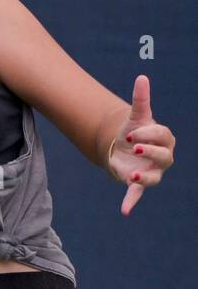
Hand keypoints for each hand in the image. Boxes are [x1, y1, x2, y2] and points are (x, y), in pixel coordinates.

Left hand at [108, 74, 175, 216]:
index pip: (162, 136)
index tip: (130, 133)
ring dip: (144, 177)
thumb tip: (141, 77)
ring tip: (132, 175)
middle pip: (164, 157)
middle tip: (133, 145)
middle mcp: (162, 157)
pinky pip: (137, 193)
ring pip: (154, 177)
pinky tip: (124, 211)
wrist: (124, 145)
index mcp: (164, 139)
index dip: (148, 135)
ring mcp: (151, 171)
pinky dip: (131, 201)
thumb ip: (141, 98)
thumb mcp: (137, 115)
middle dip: (150, 151)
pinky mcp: (138, 181)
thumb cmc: (136, 128)